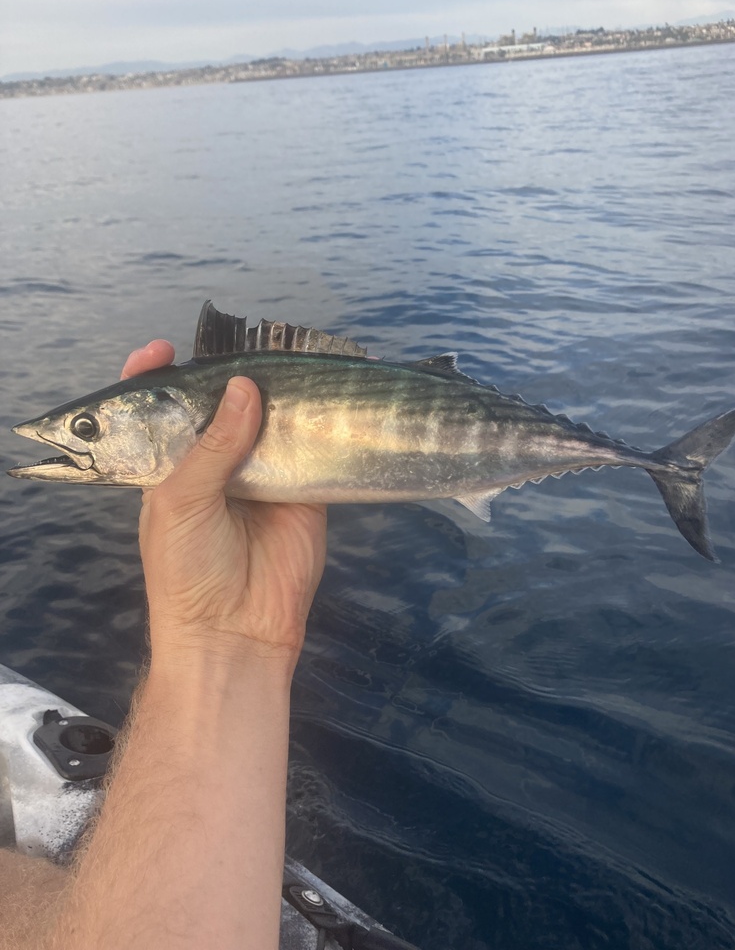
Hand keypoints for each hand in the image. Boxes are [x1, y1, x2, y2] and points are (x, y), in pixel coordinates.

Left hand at [122, 342, 326, 665]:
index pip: (160, 412)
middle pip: (223, 406)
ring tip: (291, 354)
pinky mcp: (306, 487)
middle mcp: (217, 463)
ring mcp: (264, 473)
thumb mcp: (181, 502)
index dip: (158, 377)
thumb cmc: (188, 570)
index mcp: (172, 466)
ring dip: (281, 391)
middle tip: (248, 346)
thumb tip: (246, 387)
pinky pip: (313, 447)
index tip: (164, 349)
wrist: (236, 634)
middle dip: (232, 375)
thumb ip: (212, 445)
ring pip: (272, 419)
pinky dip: (321, 421)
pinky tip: (330, 391)